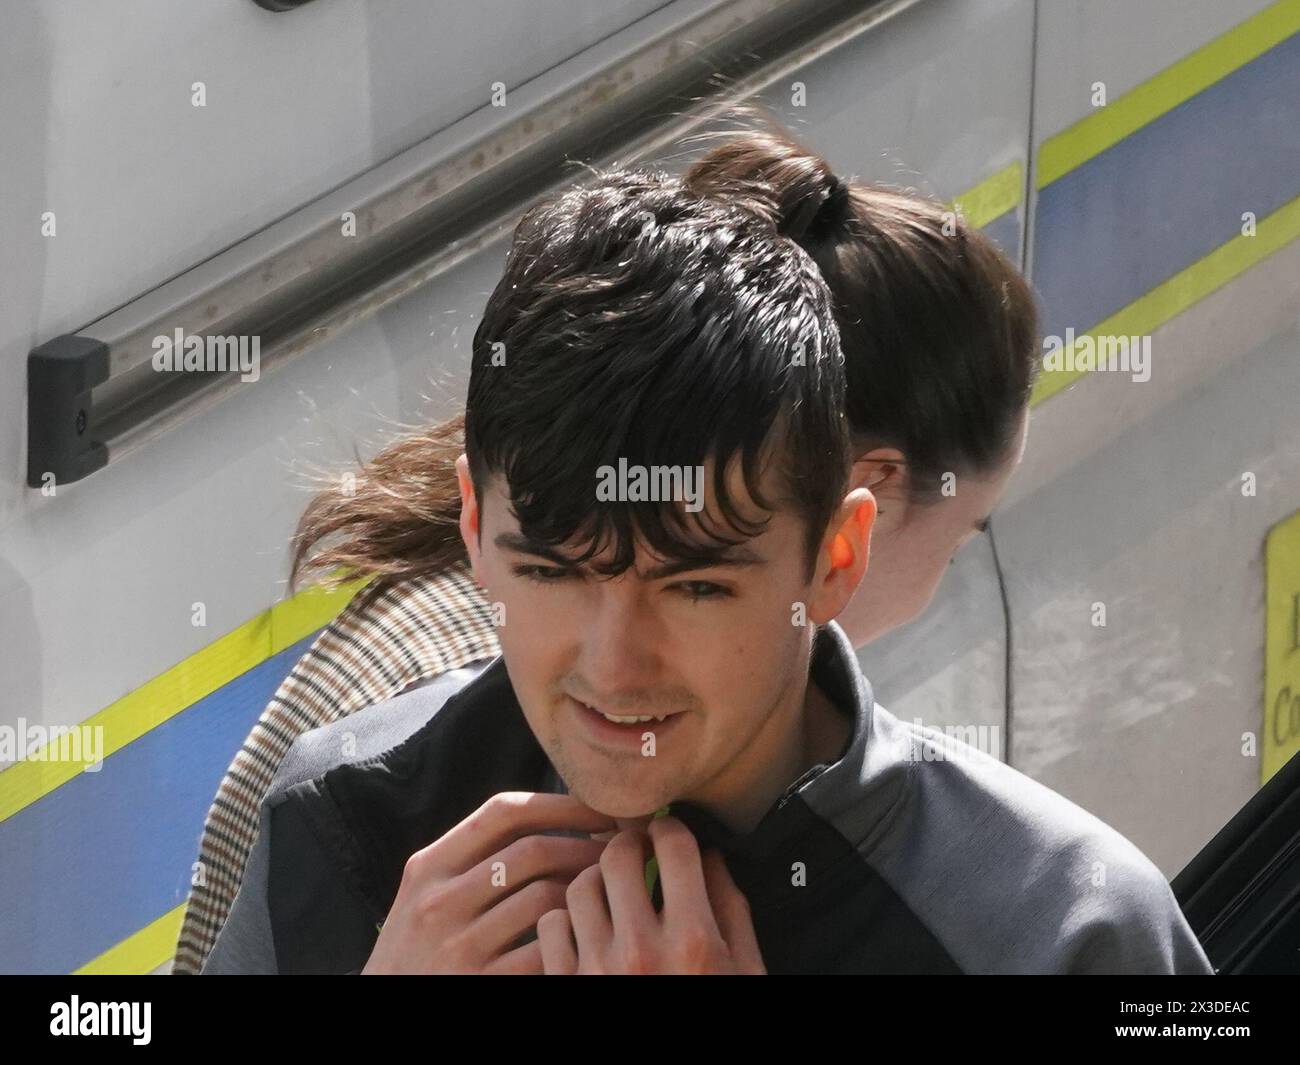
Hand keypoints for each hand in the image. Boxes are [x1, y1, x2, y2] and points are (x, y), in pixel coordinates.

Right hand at [361, 792, 616, 973]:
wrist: (385, 1005)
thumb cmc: (419, 947)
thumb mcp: (428, 892)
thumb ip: (474, 857)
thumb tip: (555, 817)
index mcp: (429, 866)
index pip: (503, 812)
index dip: (561, 805)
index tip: (600, 812)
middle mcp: (439, 901)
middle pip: (532, 852)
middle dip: (586, 847)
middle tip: (620, 852)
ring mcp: (458, 946)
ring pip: (546, 899)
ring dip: (588, 891)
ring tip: (609, 890)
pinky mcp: (480, 985)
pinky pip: (545, 950)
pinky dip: (574, 937)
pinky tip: (587, 933)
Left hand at [536, 815, 765, 973]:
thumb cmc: (724, 1031)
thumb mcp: (747, 974)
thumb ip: (731, 910)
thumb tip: (710, 855)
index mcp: (694, 942)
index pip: (675, 846)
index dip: (671, 828)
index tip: (668, 831)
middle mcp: (641, 952)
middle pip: (617, 855)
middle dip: (628, 844)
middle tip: (637, 852)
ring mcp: (597, 974)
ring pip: (578, 886)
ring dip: (595, 879)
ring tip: (611, 890)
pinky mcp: (565, 990)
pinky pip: (552, 927)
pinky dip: (567, 919)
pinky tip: (588, 929)